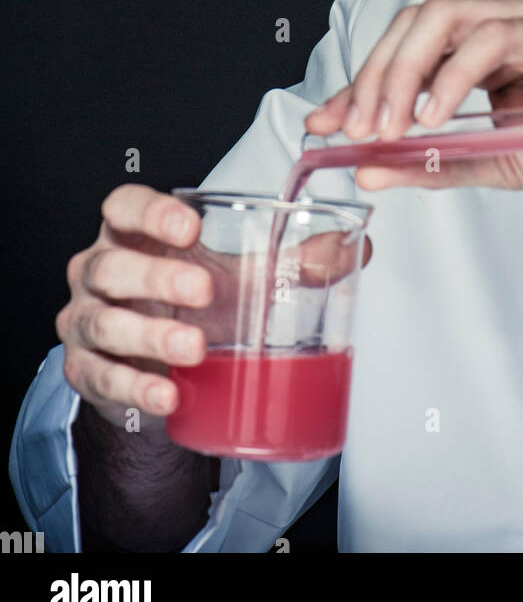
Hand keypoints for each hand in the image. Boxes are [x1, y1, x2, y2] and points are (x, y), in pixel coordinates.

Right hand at [57, 184, 374, 430]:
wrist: (161, 362)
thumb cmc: (193, 300)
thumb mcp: (239, 274)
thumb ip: (294, 259)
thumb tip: (357, 246)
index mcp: (133, 234)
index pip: (124, 206)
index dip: (150, 212)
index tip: (189, 227)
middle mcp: (99, 271)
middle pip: (111, 265)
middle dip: (156, 278)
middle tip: (204, 292)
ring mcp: (86, 321)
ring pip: (103, 323)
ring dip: (150, 337)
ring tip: (193, 349)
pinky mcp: (86, 370)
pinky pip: (101, 378)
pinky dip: (135, 388)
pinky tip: (167, 396)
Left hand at [304, 0, 522, 240]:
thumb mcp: (501, 164)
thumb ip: (435, 163)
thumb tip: (367, 168)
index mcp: (495, 43)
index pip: (411, 42)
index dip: (362, 80)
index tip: (327, 123)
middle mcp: (512, 20)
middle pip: (419, 20)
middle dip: (374, 73)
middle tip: (352, 127)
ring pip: (446, 17)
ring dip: (404, 72)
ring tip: (386, 127)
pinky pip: (493, 39)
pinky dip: (451, 77)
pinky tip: (432, 118)